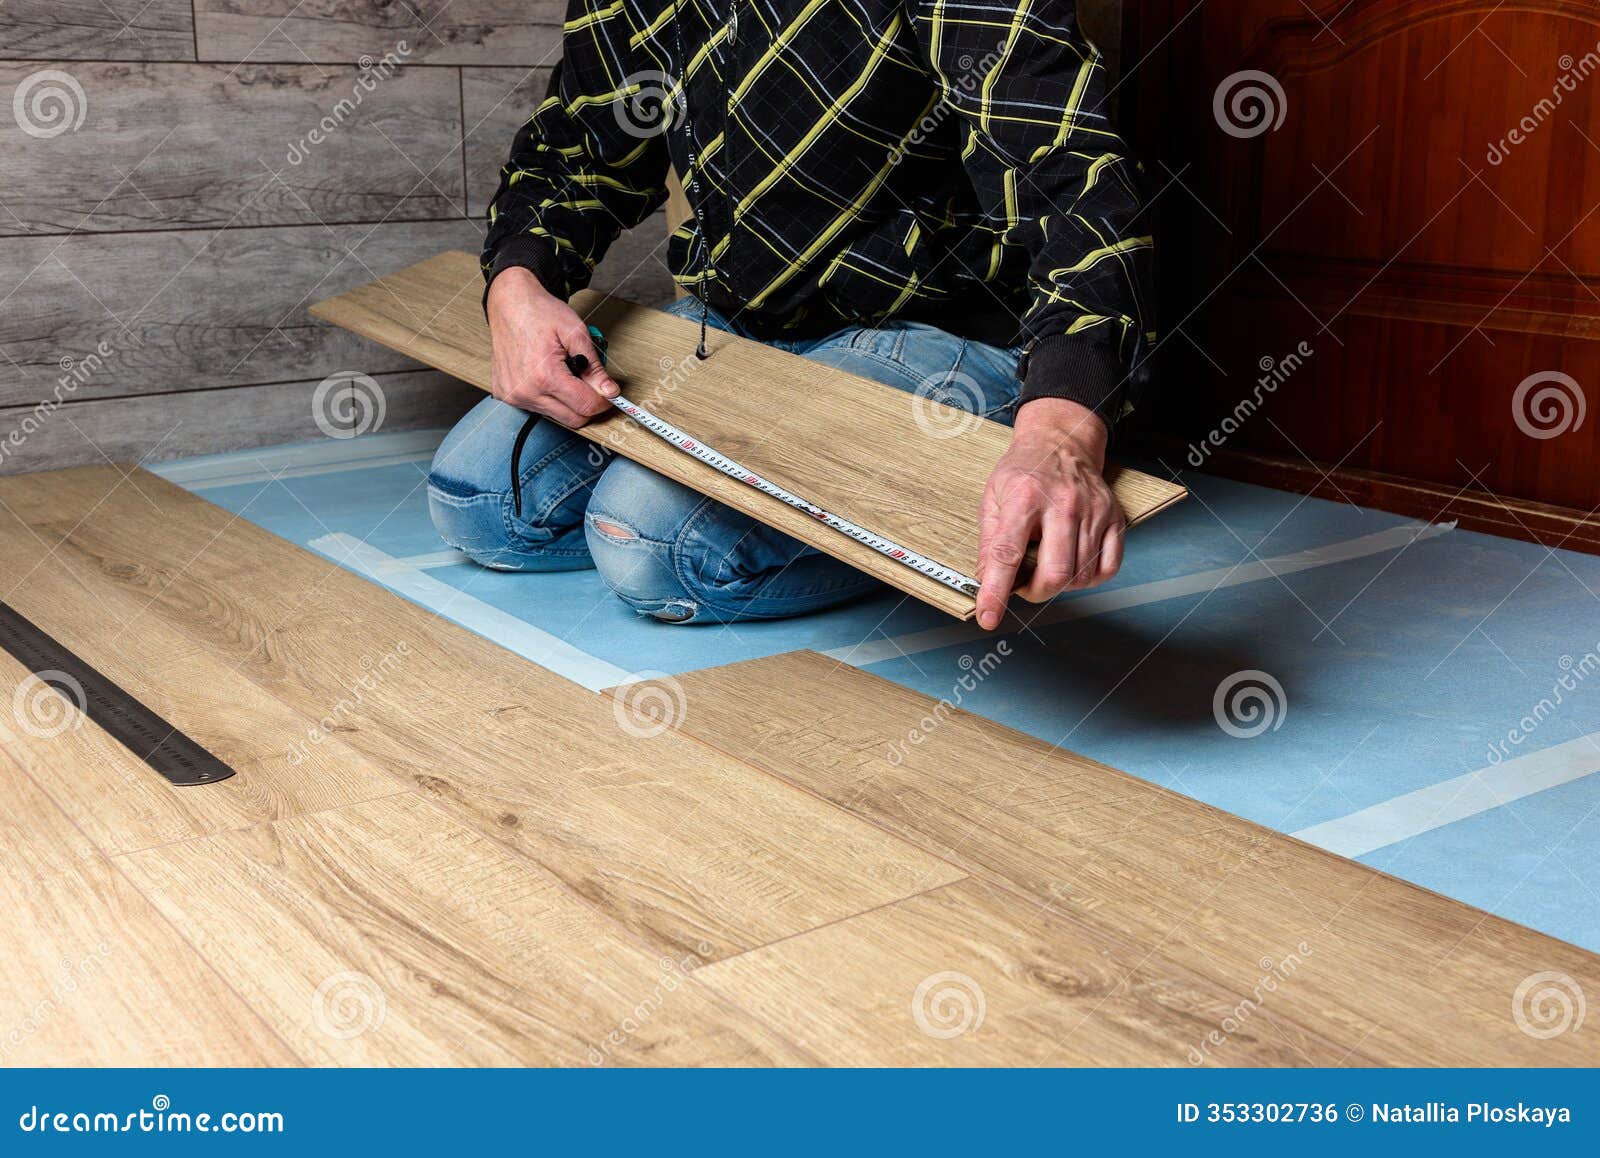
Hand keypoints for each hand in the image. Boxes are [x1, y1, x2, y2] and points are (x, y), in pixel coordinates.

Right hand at [486, 267, 619, 427]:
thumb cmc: (540, 312)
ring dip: (567, 401)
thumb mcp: (576, 333)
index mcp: (545, 376)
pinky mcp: (506, 395)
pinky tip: (546, 376)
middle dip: (587, 403)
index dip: (603, 401)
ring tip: (564, 373)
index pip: (585, 406)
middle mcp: (526, 391)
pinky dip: (548, 397)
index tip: (608, 393)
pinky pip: (537, 408)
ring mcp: (513, 395)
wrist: (510, 304)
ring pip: (556, 416)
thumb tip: (609, 391)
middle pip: (573, 419)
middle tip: (588, 382)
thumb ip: (595, 367)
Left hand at [975, 398, 1123, 629]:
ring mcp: (1093, 512)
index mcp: (1025, 498)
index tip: (989, 616)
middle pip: (1054, 574)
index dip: (996, 591)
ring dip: (1060, 585)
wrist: (1062, 442)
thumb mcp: (992, 498)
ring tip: (1047, 565)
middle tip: (1025, 584)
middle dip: (1035, 592)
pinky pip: (1108, 568)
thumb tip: (985, 582)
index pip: (1008, 554)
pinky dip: (1089, 579)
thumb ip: (989, 542)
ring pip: (1080, 576)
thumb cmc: (1025, 471)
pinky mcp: (1114, 518)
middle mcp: (1063, 505)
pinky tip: (1073, 567)